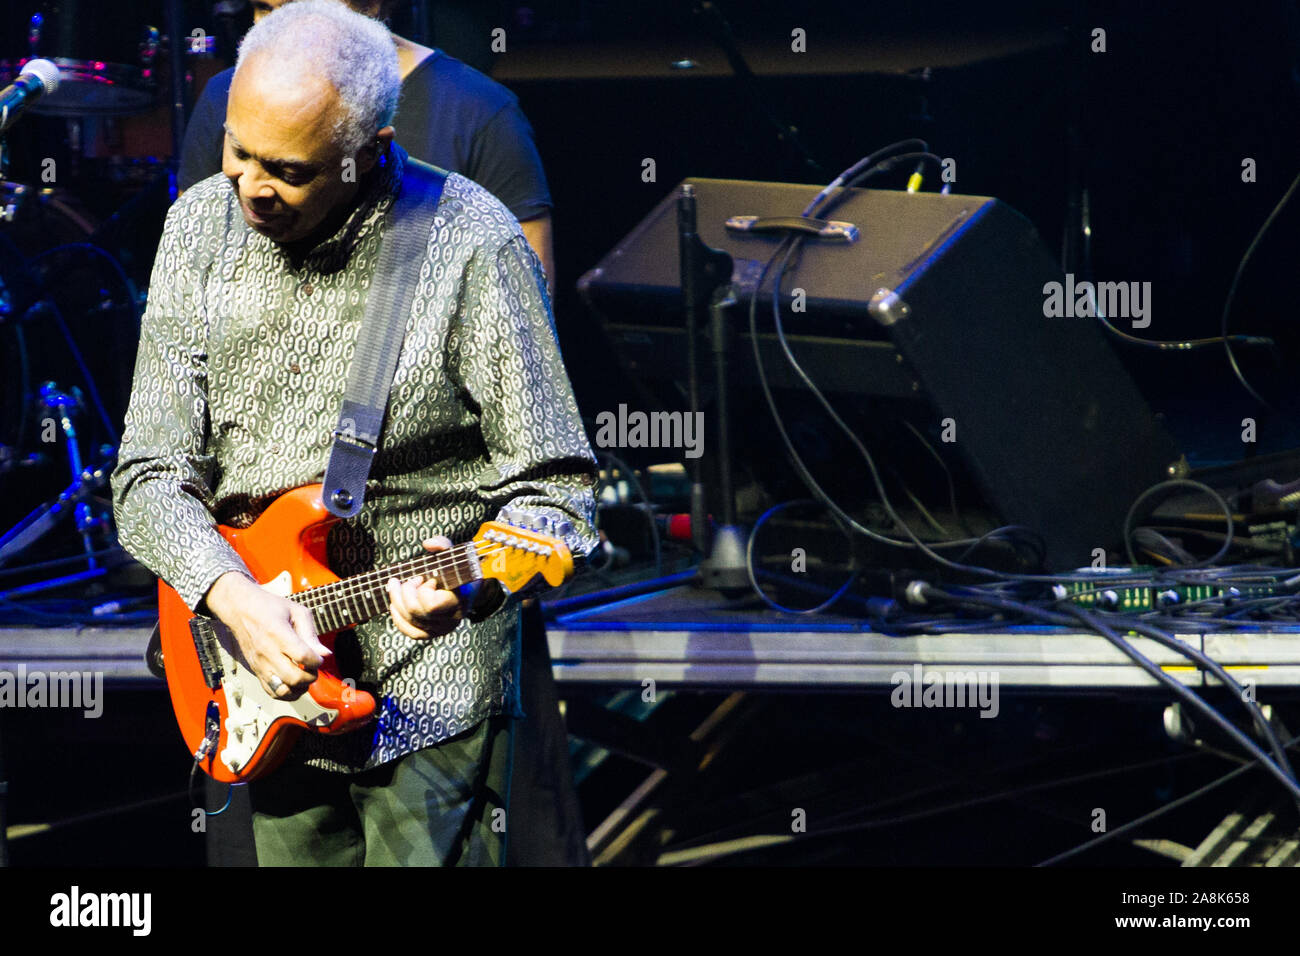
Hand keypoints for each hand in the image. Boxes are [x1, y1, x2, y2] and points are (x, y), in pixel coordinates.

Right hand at [204, 571, 329, 699]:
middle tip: (312, 667)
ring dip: (299, 688)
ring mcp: (260, 664)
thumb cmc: (268, 607)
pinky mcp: (256, 671)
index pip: (303, 657)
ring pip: (283, 691)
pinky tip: (293, 683)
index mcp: (278, 634)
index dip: (317, 660)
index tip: (318, 657)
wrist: (239, 609)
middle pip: (294, 678)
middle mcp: (267, 652)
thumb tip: (324, 654)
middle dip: (311, 676)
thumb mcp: (295, 611)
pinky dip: (286, 693)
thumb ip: (311, 634)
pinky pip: (272, 692)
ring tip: (303, 676)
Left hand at [386, 536, 461, 638]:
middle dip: (405, 591)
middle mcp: (450, 621)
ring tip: (397, 586)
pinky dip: (397, 617)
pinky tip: (394, 604)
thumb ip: (443, 545)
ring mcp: (440, 630)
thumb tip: (428, 544)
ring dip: (397, 600)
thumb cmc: (457, 571)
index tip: (428, 579)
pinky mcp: (430, 634)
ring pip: (408, 620)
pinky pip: (408, 631)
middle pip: (414, 611)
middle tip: (410, 579)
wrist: (465, 590)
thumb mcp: (453, 555)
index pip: (431, 605)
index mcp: (459, 602)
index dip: (424, 591)